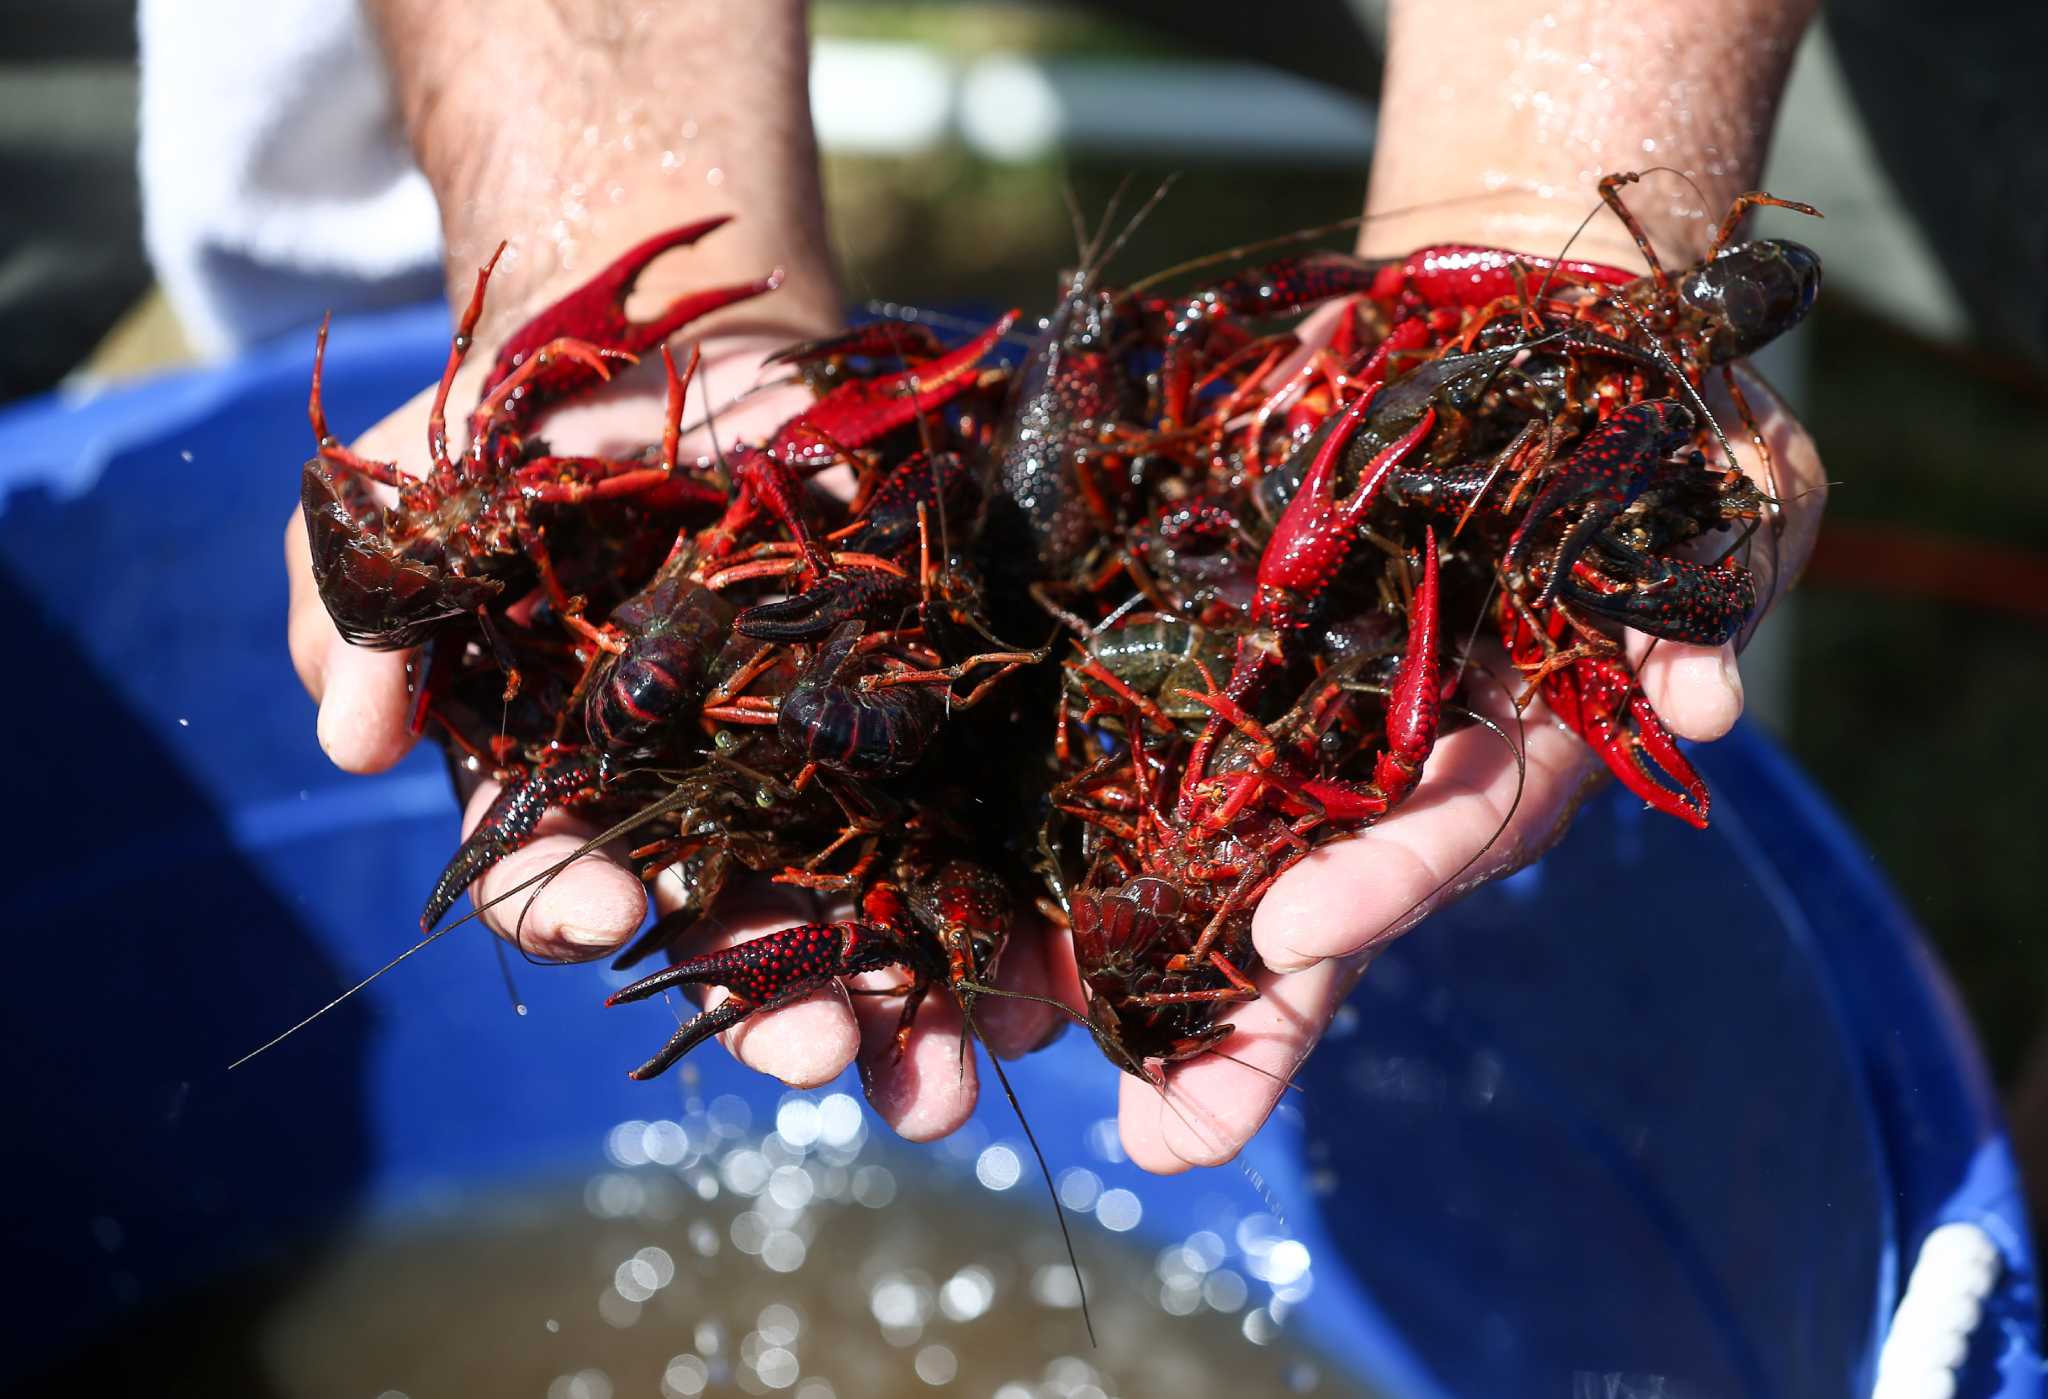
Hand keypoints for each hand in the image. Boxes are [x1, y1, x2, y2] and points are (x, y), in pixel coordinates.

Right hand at [285, 316, 1078, 1136]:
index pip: (547, 867)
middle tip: (816, 1061)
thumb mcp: (425, 486)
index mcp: (560, 774)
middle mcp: (686, 806)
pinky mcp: (903, 728)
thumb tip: (355, 740)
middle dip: (769, 1012)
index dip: (564, 897)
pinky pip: (957, 830)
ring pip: (853, 920)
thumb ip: (371, 609)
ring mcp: (803, 775)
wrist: (690, 340)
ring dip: (899, 1011)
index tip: (603, 912)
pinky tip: (1042, 977)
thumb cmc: (534, 418)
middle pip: (724, 937)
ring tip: (944, 1079)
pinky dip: (1000, 912)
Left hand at [1099, 0, 1826, 1174]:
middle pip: (1328, 896)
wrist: (1535, 330)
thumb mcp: (1727, 490)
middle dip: (1256, 1013)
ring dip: (1168, 961)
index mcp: (1518, 734)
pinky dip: (1114, 823)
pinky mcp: (1254, 661)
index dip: (1376, 889)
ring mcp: (1330, 718)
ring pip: (1243, 853)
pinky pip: (1184, 753)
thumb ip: (1716, 599)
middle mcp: (1415, 756)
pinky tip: (1047, 918)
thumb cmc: (1648, 423)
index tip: (1290, 936)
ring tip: (1074, 1054)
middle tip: (1166, 1117)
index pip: (1446, 831)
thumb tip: (1710, 705)